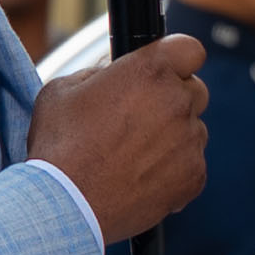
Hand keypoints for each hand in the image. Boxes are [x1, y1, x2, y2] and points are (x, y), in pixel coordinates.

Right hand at [31, 34, 208, 239]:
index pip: (189, 49)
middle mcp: (177, 102)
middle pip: (195, 90)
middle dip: (173, 98)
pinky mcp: (194, 176)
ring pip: (193, 130)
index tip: (167, 69)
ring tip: (133, 155)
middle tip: (140, 117)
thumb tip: (116, 71)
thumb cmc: (59, 147)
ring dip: (173, 137)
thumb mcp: (64, 90)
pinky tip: (141, 177)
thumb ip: (98, 72)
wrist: (65, 205)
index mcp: (150, 71)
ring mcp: (189, 141)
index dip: (177, 59)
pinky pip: (193, 165)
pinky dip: (174, 171)